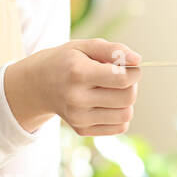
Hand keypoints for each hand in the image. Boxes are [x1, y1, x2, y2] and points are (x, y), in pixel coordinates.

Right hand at [4, 38, 141, 135]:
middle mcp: (77, 99)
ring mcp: (78, 118)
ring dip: (126, 102)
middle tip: (121, 78)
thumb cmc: (67, 62)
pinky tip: (107, 104)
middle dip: (132, 86)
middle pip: (128, 98)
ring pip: (126, 115)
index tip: (129, 67)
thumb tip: (138, 60)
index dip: (134, 72)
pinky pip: (119, 127)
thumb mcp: (85, 46)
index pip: (123, 79)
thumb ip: (114, 50)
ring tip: (113, 91)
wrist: (38, 85)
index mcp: (78, 73)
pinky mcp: (81, 129)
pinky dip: (119, 115)